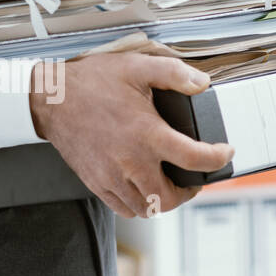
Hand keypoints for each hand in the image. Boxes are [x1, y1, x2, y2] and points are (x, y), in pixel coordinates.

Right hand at [29, 53, 233, 217]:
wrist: (50, 99)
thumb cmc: (92, 83)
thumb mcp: (137, 67)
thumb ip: (174, 74)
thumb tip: (202, 83)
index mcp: (147, 135)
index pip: (195, 159)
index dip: (218, 160)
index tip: (224, 154)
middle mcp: (131, 162)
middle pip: (169, 199)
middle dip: (188, 192)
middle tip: (193, 178)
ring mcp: (112, 177)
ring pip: (147, 209)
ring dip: (164, 201)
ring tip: (169, 184)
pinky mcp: (97, 183)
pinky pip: (125, 208)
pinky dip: (140, 204)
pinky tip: (144, 187)